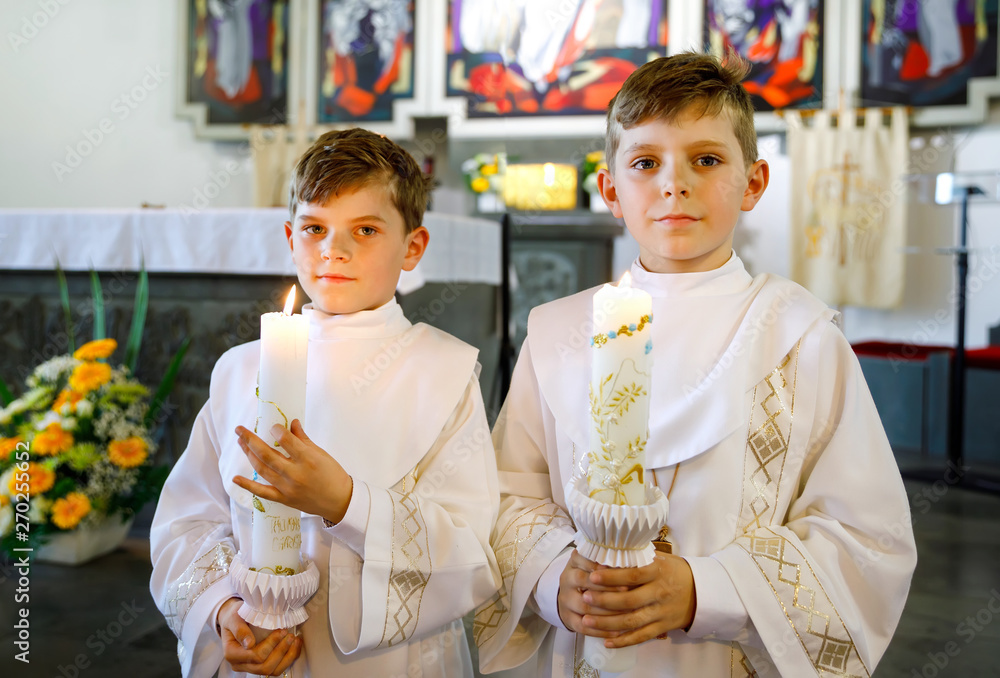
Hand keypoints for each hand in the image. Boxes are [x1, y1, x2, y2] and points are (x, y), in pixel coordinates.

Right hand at [217, 597, 302, 675]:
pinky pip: (276, 668)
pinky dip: (288, 658)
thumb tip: (249, 644)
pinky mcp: (260, 665)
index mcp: (231, 654)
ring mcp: (250, 667)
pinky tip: (294, 646)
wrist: (234, 620)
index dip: (271, 644)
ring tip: (295, 641)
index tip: (281, 631)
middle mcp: (240, 664)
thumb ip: (239, 629)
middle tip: (290, 636)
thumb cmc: (234, 617)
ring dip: (287, 657)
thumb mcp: (234, 618)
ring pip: (272, 671)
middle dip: (281, 651)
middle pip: (264, 667)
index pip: (255, 656)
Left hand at [233, 420, 352, 524]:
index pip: (285, 440)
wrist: (339, 501)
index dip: (276, 429)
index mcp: (308, 459)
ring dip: (248, 455)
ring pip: (262, 469)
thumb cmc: (333, 475)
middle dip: (250, 439)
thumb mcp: (321, 454)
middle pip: (267, 454)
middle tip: (239, 429)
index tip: (273, 426)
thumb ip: (303, 439)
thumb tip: (292, 423)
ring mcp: (288, 488)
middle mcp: (295, 473)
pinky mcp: (284, 499)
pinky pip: (262, 492)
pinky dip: (247, 486)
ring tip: (240, 443)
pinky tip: (235, 478)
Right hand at [556, 550, 629, 637]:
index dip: (602, 565)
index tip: (621, 569)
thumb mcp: (594, 564)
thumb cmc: (589, 577)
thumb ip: (608, 562)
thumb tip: (632, 561)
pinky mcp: (568, 619)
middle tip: (628, 590)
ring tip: (628, 611)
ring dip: (608, 611)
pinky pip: (583, 627)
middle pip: (583, 581)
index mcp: (573, 563)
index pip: (584, 560)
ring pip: (585, 607)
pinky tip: (618, 631)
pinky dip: (601, 630)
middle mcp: (566, 580)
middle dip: (607, 587)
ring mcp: (565, 601)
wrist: (569, 595)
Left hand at [580, 553, 695, 647]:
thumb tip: (610, 549)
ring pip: (632, 621)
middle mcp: (659, 593)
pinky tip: (606, 641)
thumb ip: (638, 557)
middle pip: (629, 600)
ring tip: (587, 620)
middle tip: (585, 597)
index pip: (632, 575)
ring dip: (607, 623)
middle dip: (604, 600)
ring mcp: (661, 612)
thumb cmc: (675, 571)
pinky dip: (623, 641)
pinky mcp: (662, 627)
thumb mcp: (661, 558)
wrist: (702, 592)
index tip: (593, 575)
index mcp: (658, 572)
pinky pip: (641, 636)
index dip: (611, 577)